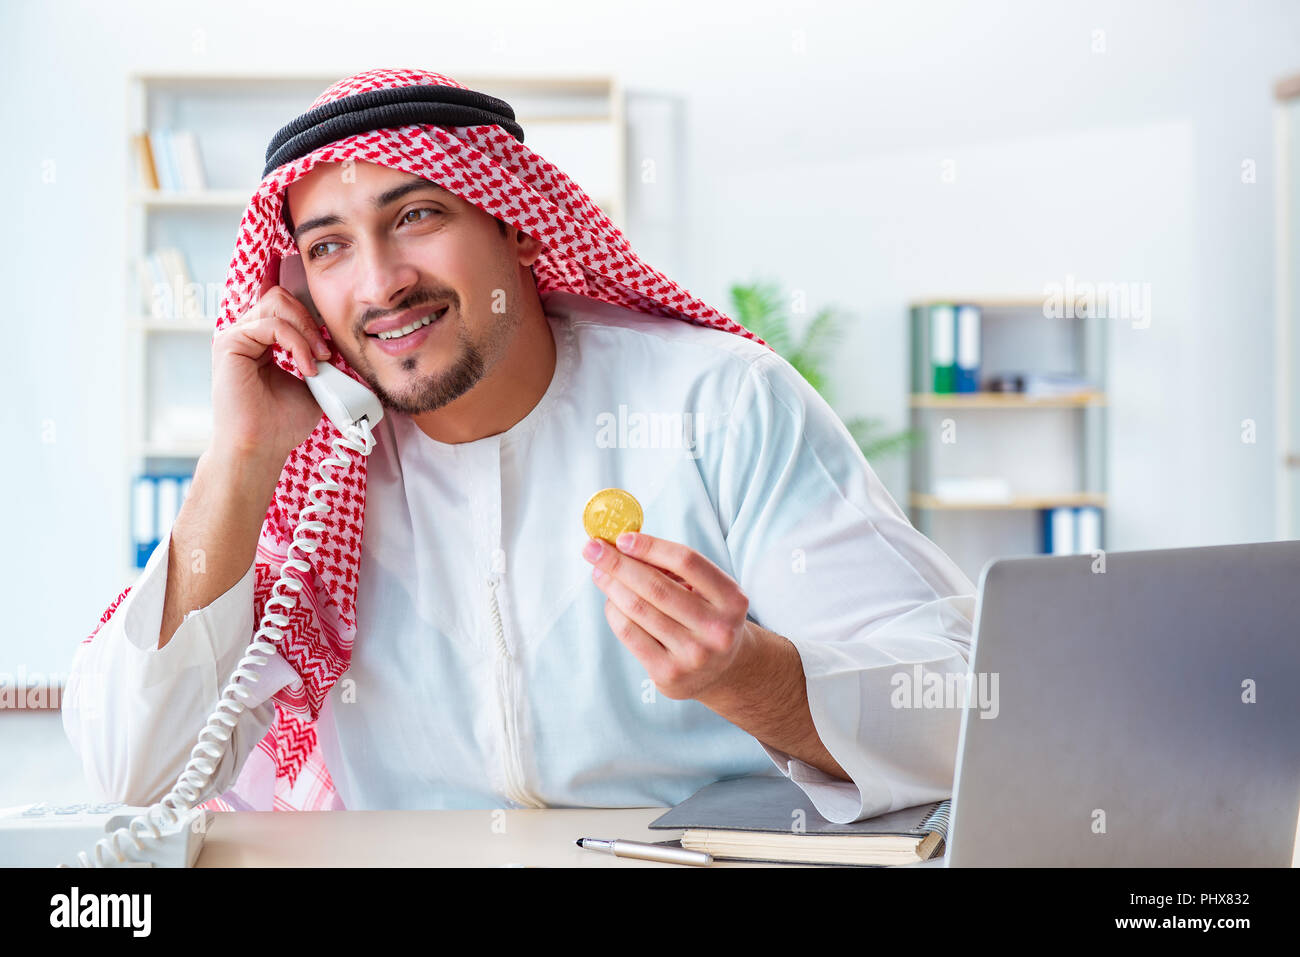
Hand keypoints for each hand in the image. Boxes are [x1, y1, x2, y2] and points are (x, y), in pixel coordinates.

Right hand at [210, 265, 334, 468]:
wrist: (262, 447)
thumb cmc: (281, 424)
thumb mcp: (313, 385)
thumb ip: (320, 360)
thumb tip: (337, 344)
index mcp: (262, 342)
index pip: (286, 307)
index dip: (310, 320)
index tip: (330, 350)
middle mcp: (246, 335)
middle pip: (281, 298)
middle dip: (310, 321)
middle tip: (326, 353)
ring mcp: (236, 337)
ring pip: (277, 304)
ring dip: (306, 331)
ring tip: (318, 360)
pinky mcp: (230, 344)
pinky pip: (272, 325)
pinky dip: (296, 343)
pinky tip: (307, 367)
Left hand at [582, 531, 751, 700]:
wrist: (721, 670)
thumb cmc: (706, 617)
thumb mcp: (708, 590)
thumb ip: (674, 568)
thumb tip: (623, 546)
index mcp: (732, 599)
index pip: (686, 562)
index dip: (650, 546)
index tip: (622, 538)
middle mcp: (717, 629)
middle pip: (656, 586)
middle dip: (618, 563)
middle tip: (593, 548)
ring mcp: (693, 654)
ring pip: (638, 609)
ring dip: (611, 585)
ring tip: (598, 572)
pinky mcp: (669, 673)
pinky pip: (630, 634)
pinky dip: (614, 612)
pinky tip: (610, 601)